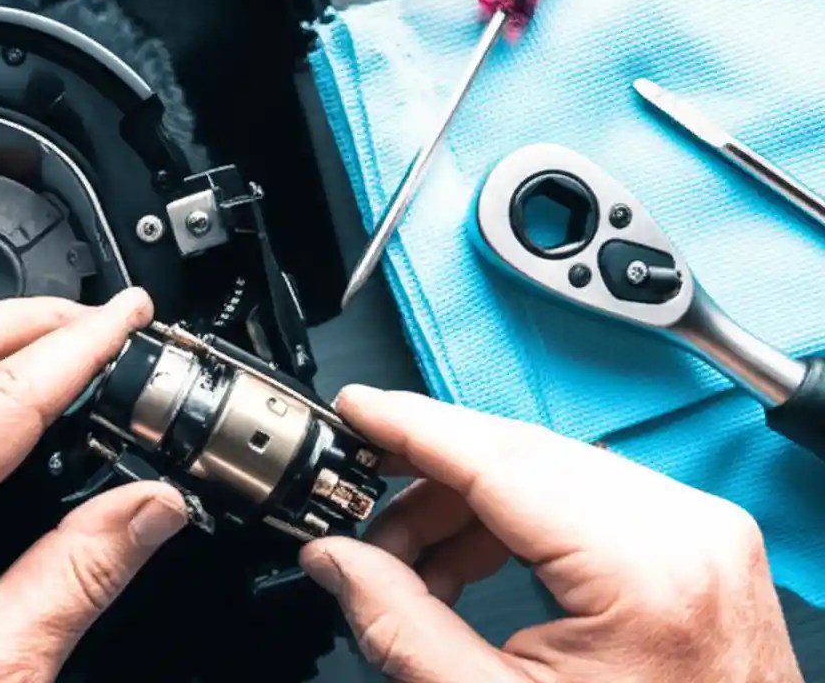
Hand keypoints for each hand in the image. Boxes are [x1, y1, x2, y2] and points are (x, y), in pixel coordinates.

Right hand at [301, 387, 801, 681]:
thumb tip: (336, 560)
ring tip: (409, 562)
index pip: (500, 464)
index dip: (414, 428)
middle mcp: (685, 531)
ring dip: (464, 501)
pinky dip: (513, 519)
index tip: (357, 408)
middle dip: (427, 476)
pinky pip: (582, 494)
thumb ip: (401, 628)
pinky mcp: (697, 538)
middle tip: (358, 499)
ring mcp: (700, 528)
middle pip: (520, 456)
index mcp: (643, 573)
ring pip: (546, 468)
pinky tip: (464, 562)